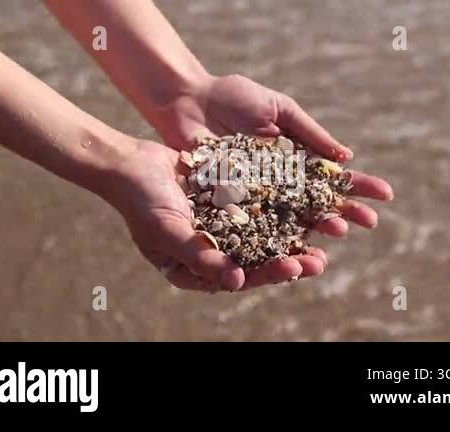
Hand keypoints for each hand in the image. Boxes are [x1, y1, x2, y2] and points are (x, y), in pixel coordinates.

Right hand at [105, 136, 331, 291]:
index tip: (294, 267)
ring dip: (290, 236)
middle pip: (255, 261)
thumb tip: (237, 282)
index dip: (267, 274)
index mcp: (194, 268)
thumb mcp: (168, 232)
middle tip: (319, 262)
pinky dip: (279, 206)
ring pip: (262, 236)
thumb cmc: (141, 203)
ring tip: (319, 238)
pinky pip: (257, 207)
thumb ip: (200, 258)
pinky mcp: (227, 202)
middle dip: (287, 261)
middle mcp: (212, 250)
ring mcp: (221, 226)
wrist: (130, 163)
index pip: (238, 278)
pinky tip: (303, 203)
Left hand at [149, 74, 393, 236]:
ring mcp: (255, 196)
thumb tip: (345, 158)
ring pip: (291, 217)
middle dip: (344, 210)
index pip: (331, 178)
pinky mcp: (230, 203)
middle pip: (316, 203)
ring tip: (339, 229)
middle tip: (369, 221)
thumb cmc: (235, 98)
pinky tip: (296, 240)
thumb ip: (309, 133)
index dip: (358, 187)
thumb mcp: (279, 108)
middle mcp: (278, 183)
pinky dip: (275, 232)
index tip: (385, 195)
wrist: (189, 100)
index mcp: (293, 161)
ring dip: (317, 224)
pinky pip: (255, 221)